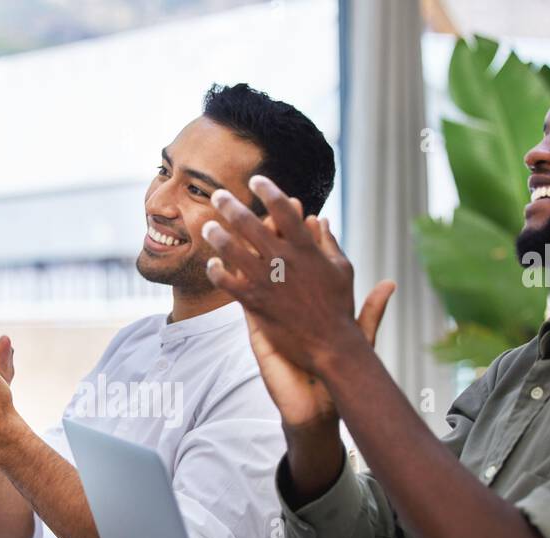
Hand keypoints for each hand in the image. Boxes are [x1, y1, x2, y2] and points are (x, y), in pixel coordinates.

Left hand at [202, 175, 393, 374]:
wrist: (330, 345)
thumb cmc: (338, 306)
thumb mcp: (342, 269)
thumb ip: (328, 242)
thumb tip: (319, 219)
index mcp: (306, 249)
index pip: (284, 210)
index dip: (269, 191)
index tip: (257, 180)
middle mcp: (284, 261)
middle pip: (251, 225)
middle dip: (231, 206)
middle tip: (218, 194)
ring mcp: (267, 282)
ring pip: (234, 251)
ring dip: (218, 236)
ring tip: (207, 226)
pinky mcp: (255, 303)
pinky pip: (228, 283)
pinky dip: (217, 272)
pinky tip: (212, 264)